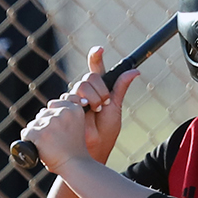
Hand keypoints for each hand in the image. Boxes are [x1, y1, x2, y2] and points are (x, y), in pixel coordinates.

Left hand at [22, 96, 98, 173]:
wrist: (76, 167)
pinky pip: (26, 133)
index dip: (51, 117)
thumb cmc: (74, 151)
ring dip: (36, 135)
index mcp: (74, 109)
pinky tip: (39, 149)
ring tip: (48, 147)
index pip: (53, 104)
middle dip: (43, 126)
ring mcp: (50, 122)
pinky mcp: (39, 133)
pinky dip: (29, 141)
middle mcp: (63, 113)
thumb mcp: (75, 127)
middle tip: (53, 141)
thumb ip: (63, 116)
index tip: (56, 130)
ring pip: (33, 124)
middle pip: (42, 114)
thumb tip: (42, 111)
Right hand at [68, 46, 139, 163]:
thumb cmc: (106, 132)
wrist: (94, 149)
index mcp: (98, 90)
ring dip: (90, 99)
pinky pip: (67, 98)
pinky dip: (77, 104)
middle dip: (98, 90)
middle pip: (88, 78)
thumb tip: (135, 72)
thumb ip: (120, 88)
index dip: (96, 56)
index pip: (95, 69)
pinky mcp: (62, 108)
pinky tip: (81, 113)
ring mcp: (72, 100)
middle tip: (102, 104)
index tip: (99, 49)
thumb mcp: (115, 108)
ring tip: (94, 112)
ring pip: (78, 87)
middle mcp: (84, 93)